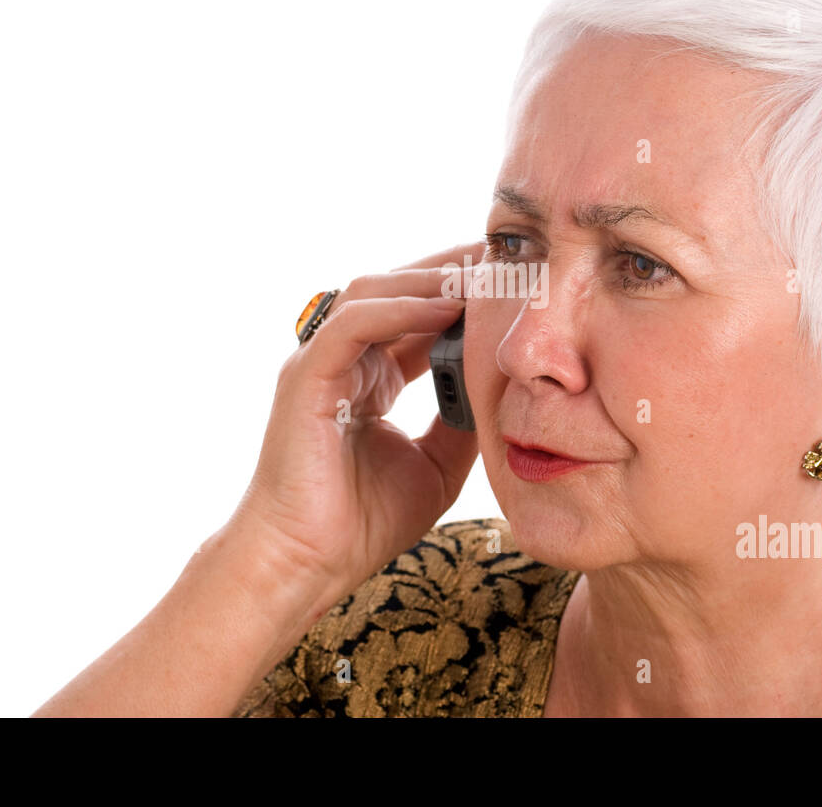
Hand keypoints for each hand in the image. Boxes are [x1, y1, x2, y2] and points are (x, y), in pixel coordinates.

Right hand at [232, 240, 484, 597]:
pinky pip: (353, 324)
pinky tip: (444, 308)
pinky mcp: (305, 376)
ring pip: (374, 291)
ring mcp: (321, 363)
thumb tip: (504, 386)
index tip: (516, 282)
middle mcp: (346, 360)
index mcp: (373, 377)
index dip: (465, 295)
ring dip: (429, 279)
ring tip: (483, 275)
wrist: (309, 563)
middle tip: (508, 257)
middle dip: (453, 270)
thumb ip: (462, 420)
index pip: (421, 315)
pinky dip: (399, 309)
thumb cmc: (362, 522)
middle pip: (399, 289)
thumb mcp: (438, 463)